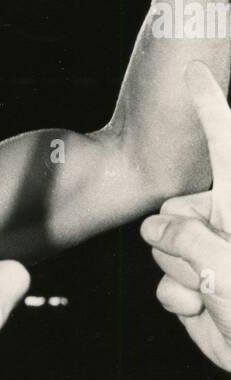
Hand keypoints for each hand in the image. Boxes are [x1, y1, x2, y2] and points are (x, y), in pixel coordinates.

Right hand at [141, 62, 230, 370]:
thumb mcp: (225, 267)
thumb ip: (185, 238)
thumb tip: (156, 227)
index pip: (224, 140)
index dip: (207, 103)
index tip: (194, 69)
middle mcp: (227, 221)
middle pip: (173, 208)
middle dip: (179, 238)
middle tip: (209, 270)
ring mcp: (211, 252)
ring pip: (163, 248)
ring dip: (181, 275)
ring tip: (214, 296)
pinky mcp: (198, 282)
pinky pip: (166, 281)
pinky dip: (180, 298)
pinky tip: (205, 311)